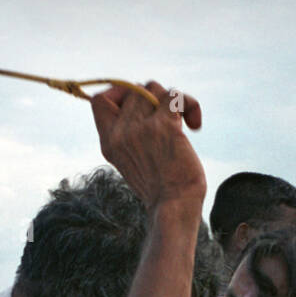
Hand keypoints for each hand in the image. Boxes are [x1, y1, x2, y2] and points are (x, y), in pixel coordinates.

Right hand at [90, 80, 205, 208]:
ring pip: (154, 88)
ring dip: (172, 100)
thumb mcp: (132, 161)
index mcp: (109, 142)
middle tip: (169, 119)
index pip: (100, 100)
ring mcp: (140, 129)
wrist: (173, 208)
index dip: (119, 94)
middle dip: (155, 99)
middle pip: (135, 90)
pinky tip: (195, 125)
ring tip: (184, 121)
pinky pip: (175, 95)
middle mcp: (120, 133)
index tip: (138, 106)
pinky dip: (189, 104)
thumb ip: (131, 135)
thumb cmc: (159, 189)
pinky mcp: (164, 126)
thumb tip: (147, 101)